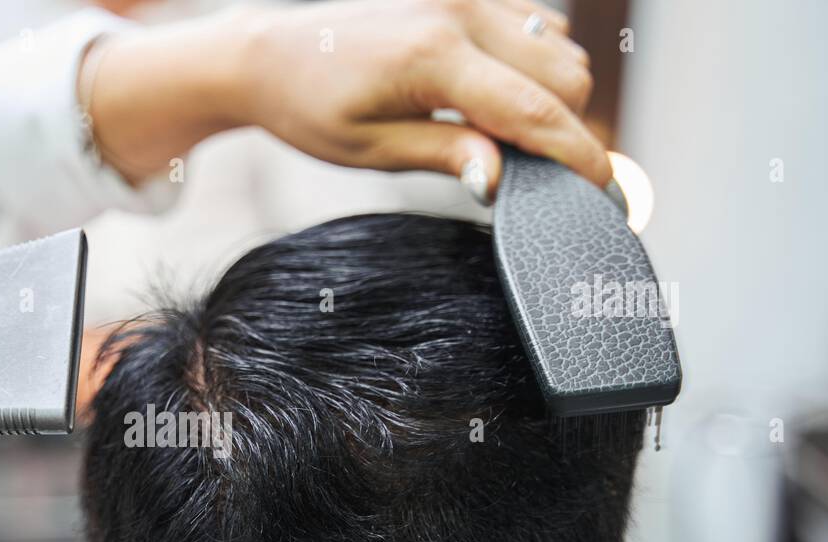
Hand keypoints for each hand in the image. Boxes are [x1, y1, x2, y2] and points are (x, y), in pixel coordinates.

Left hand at [239, 0, 607, 191]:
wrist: (271, 55)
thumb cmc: (311, 108)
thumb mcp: (371, 150)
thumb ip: (445, 155)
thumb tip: (503, 178)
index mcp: (433, 57)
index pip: (534, 112)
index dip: (579, 155)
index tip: (603, 191)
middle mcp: (459, 12)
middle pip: (566, 76)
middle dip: (565, 128)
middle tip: (532, 172)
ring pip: (560, 47)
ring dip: (554, 96)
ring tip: (502, 135)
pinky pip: (535, 24)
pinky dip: (536, 64)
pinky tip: (497, 96)